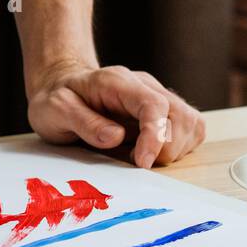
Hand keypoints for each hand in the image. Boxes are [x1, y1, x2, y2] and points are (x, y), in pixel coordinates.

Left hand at [27, 60, 205, 167]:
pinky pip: (189, 129)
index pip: (154, 105)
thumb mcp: (55, 110)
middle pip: (180, 116)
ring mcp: (157, 96)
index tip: (141, 163)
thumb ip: (84, 122)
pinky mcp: (164, 111)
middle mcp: (144, 86)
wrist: (61, 85)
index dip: (155, 137)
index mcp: (118, 82)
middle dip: (165, 149)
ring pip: (191, 123)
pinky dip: (179, 147)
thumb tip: (115, 137)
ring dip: (173, 149)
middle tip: (135, 162)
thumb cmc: (56, 99)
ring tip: (141, 157)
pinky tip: (151, 152)